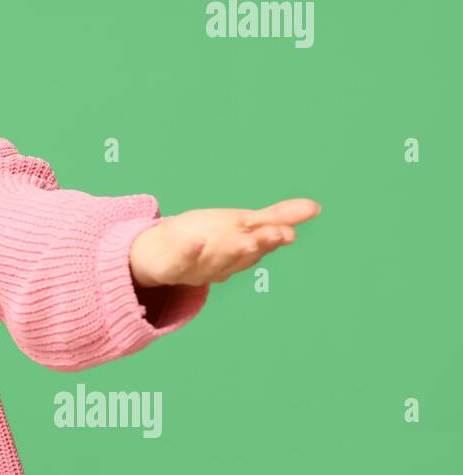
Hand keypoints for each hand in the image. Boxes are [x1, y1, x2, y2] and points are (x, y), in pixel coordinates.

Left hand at [129, 198, 320, 287]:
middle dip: (256, 246)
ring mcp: (197, 267)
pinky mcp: (172, 266)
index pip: (260, 245)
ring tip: (245, 239)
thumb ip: (276, 218)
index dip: (273, 239)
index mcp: (242, 254)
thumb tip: (316, 206)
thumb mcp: (241, 224)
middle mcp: (223, 264)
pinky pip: (182, 261)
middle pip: (241, 256)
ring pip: (217, 262)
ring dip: (231, 251)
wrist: (158, 253)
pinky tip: (196, 240)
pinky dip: (190, 252)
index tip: (287, 232)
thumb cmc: (206, 238)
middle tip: (273, 235)